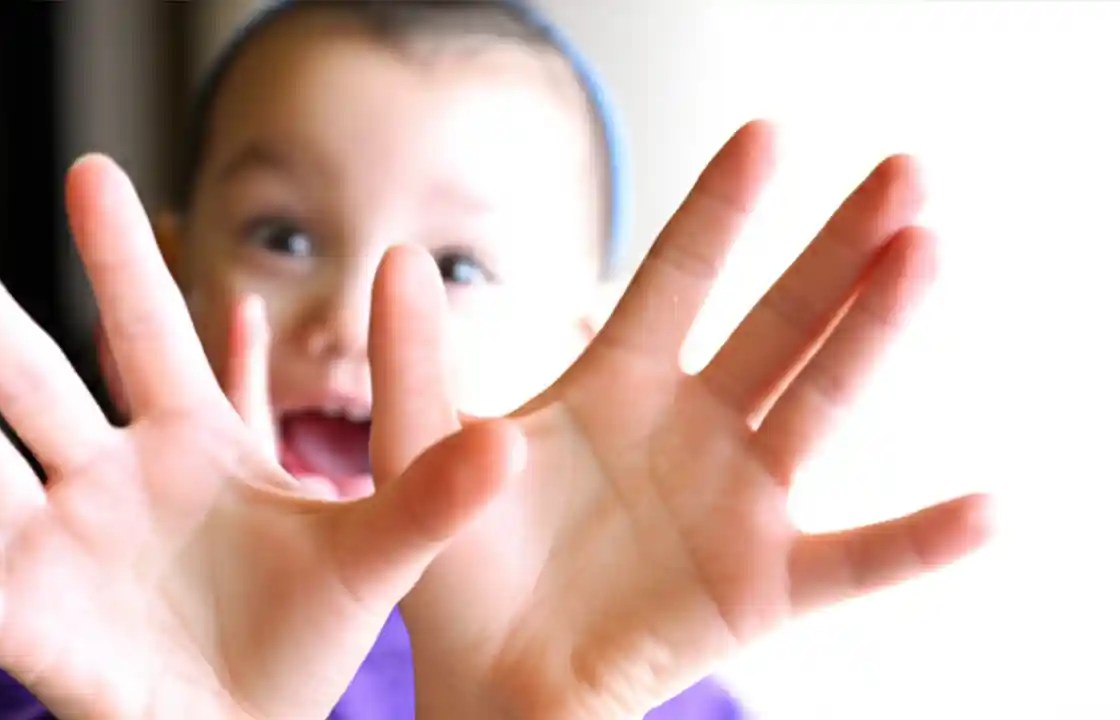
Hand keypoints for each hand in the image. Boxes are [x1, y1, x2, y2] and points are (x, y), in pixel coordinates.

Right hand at [0, 156, 523, 719]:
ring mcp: (62, 544)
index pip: (155, 330)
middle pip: (35, 374)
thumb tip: (508, 442)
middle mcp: (115, 476)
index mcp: (198, 443)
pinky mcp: (29, 623)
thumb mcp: (382, 551)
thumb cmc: (313, 633)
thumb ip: (433, 493)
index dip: (125, 258)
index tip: (98, 171)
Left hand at [376, 121, 990, 718]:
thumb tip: (395, 258)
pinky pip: (854, 562)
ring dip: (874, 334)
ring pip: (820, 406)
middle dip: (836, 249)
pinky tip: (987, 510)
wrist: (491, 689)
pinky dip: (918, 542)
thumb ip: (411, 364)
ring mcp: (736, 503)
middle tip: (903, 172)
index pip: (677, 279)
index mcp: (618, 386)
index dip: (719, 210)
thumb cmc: (459, 573)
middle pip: (778, 322)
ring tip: (927, 253)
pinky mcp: (762, 585)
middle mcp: (693, 429)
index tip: (765, 135)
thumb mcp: (422, 455)